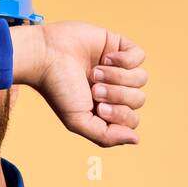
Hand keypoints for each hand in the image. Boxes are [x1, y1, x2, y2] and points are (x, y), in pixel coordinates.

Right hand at [11, 21, 146, 146]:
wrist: (46, 56)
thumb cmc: (59, 90)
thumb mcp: (78, 121)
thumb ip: (106, 136)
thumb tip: (136, 140)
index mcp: (106, 110)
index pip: (131, 120)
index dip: (120, 115)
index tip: (98, 107)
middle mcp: (114, 90)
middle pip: (138, 100)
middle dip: (116, 95)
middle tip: (94, 88)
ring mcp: (118, 68)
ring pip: (141, 79)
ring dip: (117, 77)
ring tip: (95, 72)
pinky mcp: (118, 46)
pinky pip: (139, 56)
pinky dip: (124, 60)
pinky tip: (105, 58)